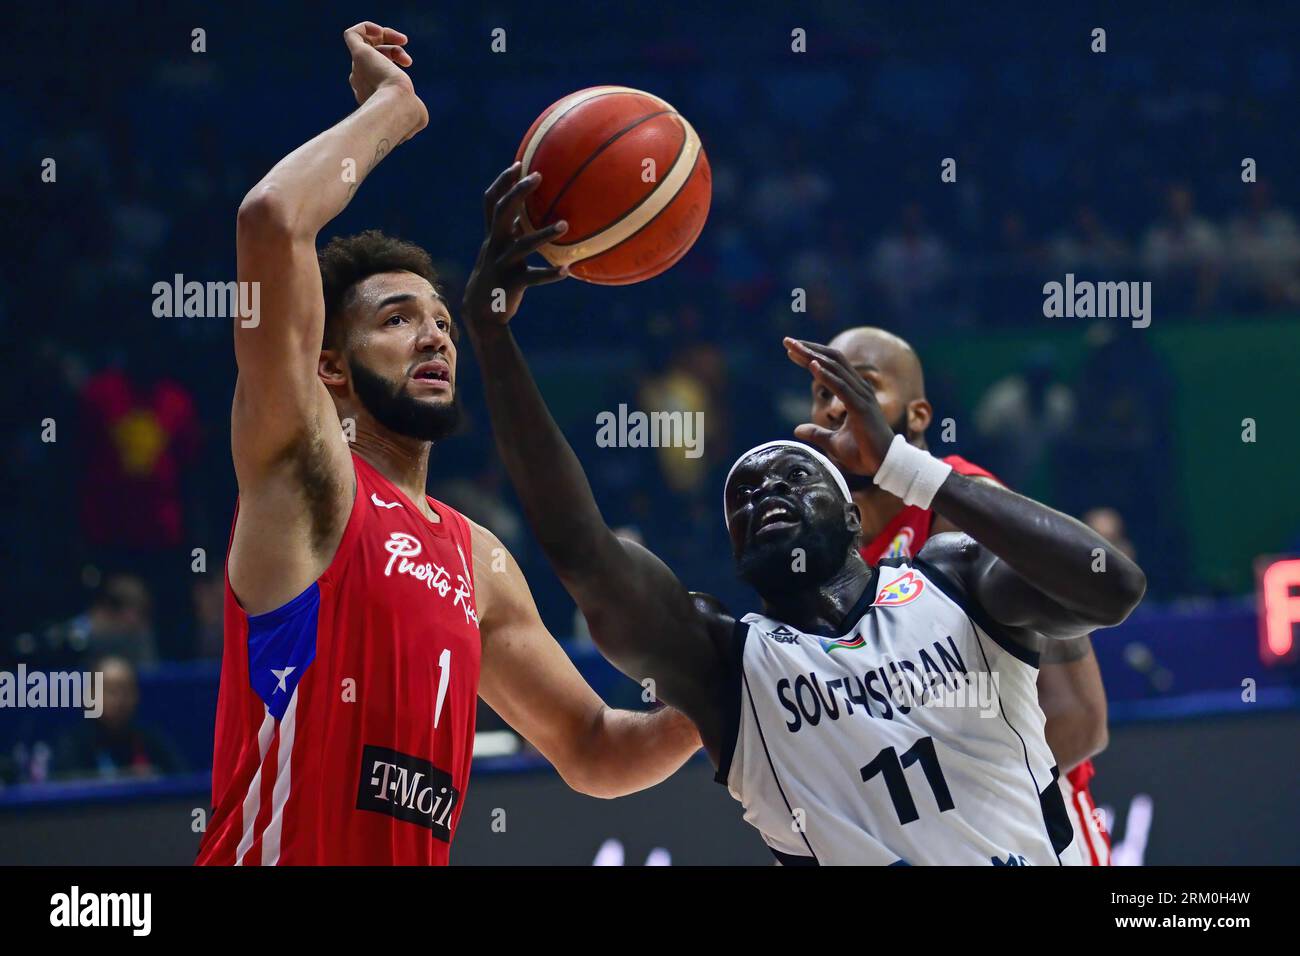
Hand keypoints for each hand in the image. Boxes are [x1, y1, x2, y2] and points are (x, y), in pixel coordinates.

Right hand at [344, 22, 425, 130]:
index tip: (408, 62)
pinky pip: (353, 35)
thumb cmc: (408, 111)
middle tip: (407, 57)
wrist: (398, 106)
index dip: (393, 59)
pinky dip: (367, 27)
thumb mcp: (416, 114)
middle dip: (392, 49)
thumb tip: (419, 117)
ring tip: (403, 40)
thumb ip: (414, 112)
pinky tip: (381, 30)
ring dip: (386, 35)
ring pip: (365, 43)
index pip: (377, 70)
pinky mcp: (358, 54)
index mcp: (371, 94)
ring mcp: (358, 68)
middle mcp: (361, 81)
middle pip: (372, 56)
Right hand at [463, 164, 569, 329]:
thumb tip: (528, 214)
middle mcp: (495, 245)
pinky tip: (567, 271)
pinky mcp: (511, 284)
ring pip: (522, 244)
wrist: (481, 314)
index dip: (503, 182)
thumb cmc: (497, 278)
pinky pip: (533, 278)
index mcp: (493, 236)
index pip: (493, 202)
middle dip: (518, 192)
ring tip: (564, 225)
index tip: (519, 164)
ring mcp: (502, 264)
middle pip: (503, 211)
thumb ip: (512, 232)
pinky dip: (550, 274)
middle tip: (539, 176)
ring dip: (544, 234)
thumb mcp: (501, 252)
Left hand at [785, 337, 895, 475]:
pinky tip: (812, 366)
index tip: (791, 350)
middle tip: (788, 341)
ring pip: (835, 369)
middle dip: (809, 349)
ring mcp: (862, 397)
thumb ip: (817, 433)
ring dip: (813, 357)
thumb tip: (797, 430)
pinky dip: (826, 376)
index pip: (831, 366)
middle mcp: (859, 389)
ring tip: (794, 348)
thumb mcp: (832, 442)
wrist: (884, 466)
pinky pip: (842, 388)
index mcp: (854, 393)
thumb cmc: (863, 453)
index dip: (811, 356)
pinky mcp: (861, 409)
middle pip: (832, 360)